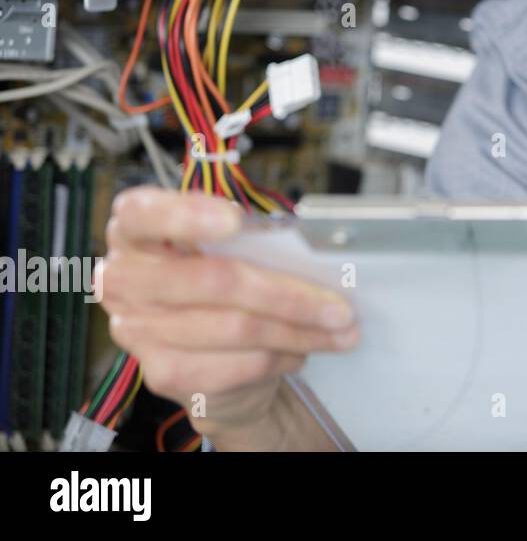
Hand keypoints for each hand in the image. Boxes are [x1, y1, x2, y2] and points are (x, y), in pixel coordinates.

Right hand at [97, 185, 358, 441]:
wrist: (204, 351)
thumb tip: (314, 247)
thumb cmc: (221, 280)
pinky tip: (302, 349)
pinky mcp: (161, 372)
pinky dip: (281, 356)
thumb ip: (252, 238)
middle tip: (341, 305)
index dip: (187, 215)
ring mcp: (137, 328)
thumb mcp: (230, 245)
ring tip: (339, 329)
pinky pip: (236, 364)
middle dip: (287, 294)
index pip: (144, 214)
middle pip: (212, 280)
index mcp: (136, 229)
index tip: (236, 220)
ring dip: (299, 331)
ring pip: (235, 328)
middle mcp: (124, 278)